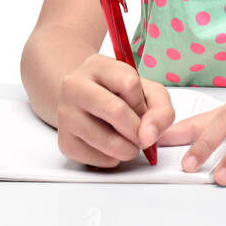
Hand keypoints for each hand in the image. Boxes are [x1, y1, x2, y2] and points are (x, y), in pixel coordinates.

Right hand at [56, 54, 176, 167]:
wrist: (86, 105)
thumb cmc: (120, 97)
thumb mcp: (148, 92)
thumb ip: (160, 110)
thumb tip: (148, 136)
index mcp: (97, 65)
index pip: (129, 82)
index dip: (142, 102)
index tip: (140, 109)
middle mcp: (74, 86)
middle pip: (116, 111)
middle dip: (138, 131)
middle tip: (141, 136)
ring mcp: (65, 114)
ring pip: (108, 141)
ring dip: (129, 149)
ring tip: (128, 142)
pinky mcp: (64, 142)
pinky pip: (99, 160)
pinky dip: (114, 159)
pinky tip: (109, 147)